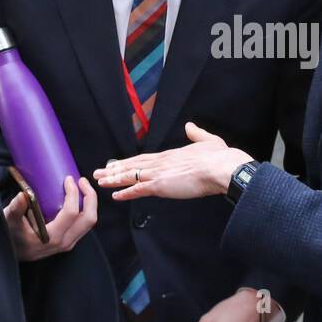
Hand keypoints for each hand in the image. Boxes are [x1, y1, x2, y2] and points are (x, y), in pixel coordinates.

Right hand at [4, 176, 97, 261]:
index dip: (73, 194)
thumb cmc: (11, 236)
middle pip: (89, 218)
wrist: (13, 254)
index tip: (68, 179)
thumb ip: (16, 208)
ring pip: (89, 222)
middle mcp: (64, 242)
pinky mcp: (69, 241)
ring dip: (90, 203)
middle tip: (82, 181)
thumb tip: (23, 195)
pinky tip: (79, 198)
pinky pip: (84, 225)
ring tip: (82, 187)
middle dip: (90, 197)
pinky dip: (86, 210)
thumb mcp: (10, 220)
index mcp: (51, 237)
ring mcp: (68, 243)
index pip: (71, 213)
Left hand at [92, 122, 250, 201]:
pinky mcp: (161, 185)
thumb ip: (197, 133)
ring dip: (114, 179)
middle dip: (114, 169)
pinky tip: (115, 195)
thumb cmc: (218, 157)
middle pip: (132, 165)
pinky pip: (138, 189)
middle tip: (99, 172)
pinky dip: (126, 192)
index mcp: (170, 155)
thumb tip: (190, 126)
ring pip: (130, 176)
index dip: (129, 161)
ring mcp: (159, 173)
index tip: (117, 163)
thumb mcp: (208, 140)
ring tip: (100, 181)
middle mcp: (161, 162)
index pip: (144, 158)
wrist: (222, 167)